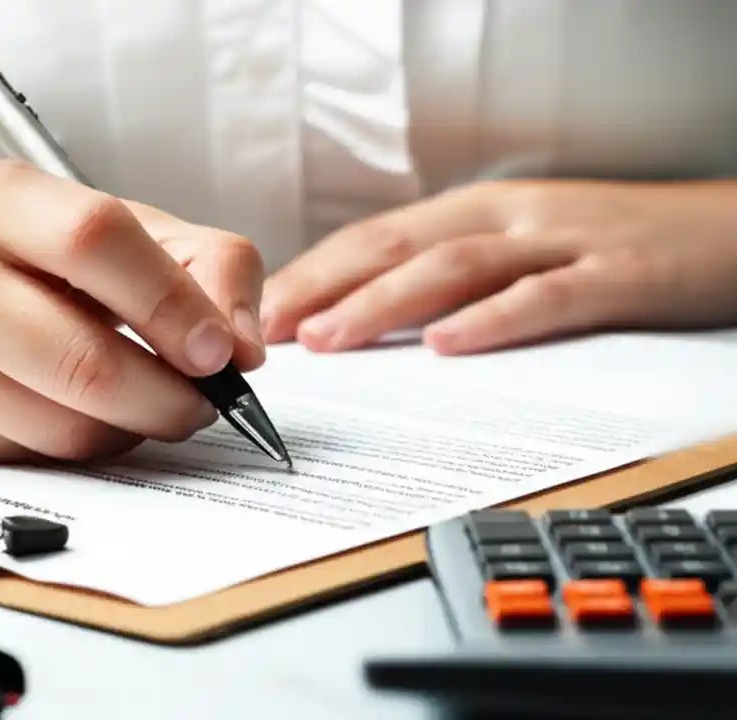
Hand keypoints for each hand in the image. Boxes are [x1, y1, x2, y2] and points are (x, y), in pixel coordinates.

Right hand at [0, 160, 265, 461]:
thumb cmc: (27, 257)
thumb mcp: (118, 226)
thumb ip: (206, 263)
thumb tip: (243, 349)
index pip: (94, 240)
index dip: (172, 303)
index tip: (219, 353)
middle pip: (83, 360)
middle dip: (168, 397)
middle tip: (201, 402)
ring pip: (65, 429)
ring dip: (129, 430)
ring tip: (138, 401)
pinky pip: (34, 460)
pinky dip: (79, 448)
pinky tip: (75, 412)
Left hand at [261, 179, 736, 354]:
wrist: (730, 231)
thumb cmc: (611, 247)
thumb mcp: (520, 248)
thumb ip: (453, 276)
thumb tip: (369, 318)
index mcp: (478, 213)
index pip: (375, 238)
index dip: (313, 273)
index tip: (260, 311)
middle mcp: (508, 218)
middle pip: (396, 246)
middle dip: (323, 288)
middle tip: (267, 330)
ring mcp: (563, 242)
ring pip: (454, 268)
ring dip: (383, 304)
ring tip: (329, 338)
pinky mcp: (619, 275)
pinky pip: (548, 297)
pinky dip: (494, 320)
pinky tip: (449, 347)